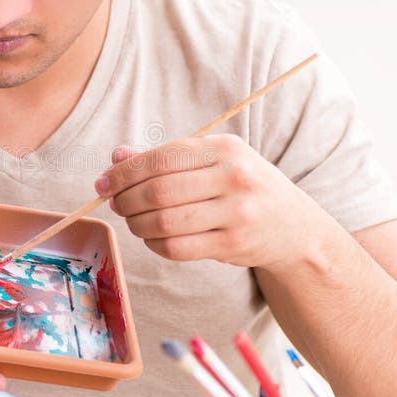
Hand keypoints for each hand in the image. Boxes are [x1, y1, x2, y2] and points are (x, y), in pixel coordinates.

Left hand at [95, 135, 323, 270]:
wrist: (292, 227)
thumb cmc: (242, 187)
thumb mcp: (212, 161)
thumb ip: (165, 158)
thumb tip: (116, 157)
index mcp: (225, 148)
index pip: (161, 158)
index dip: (124, 172)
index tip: (104, 183)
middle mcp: (234, 177)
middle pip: (159, 190)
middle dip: (126, 199)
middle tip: (116, 204)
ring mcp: (236, 212)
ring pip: (164, 221)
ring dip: (137, 224)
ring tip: (134, 221)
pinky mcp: (233, 245)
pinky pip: (177, 247)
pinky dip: (155, 244)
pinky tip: (153, 238)